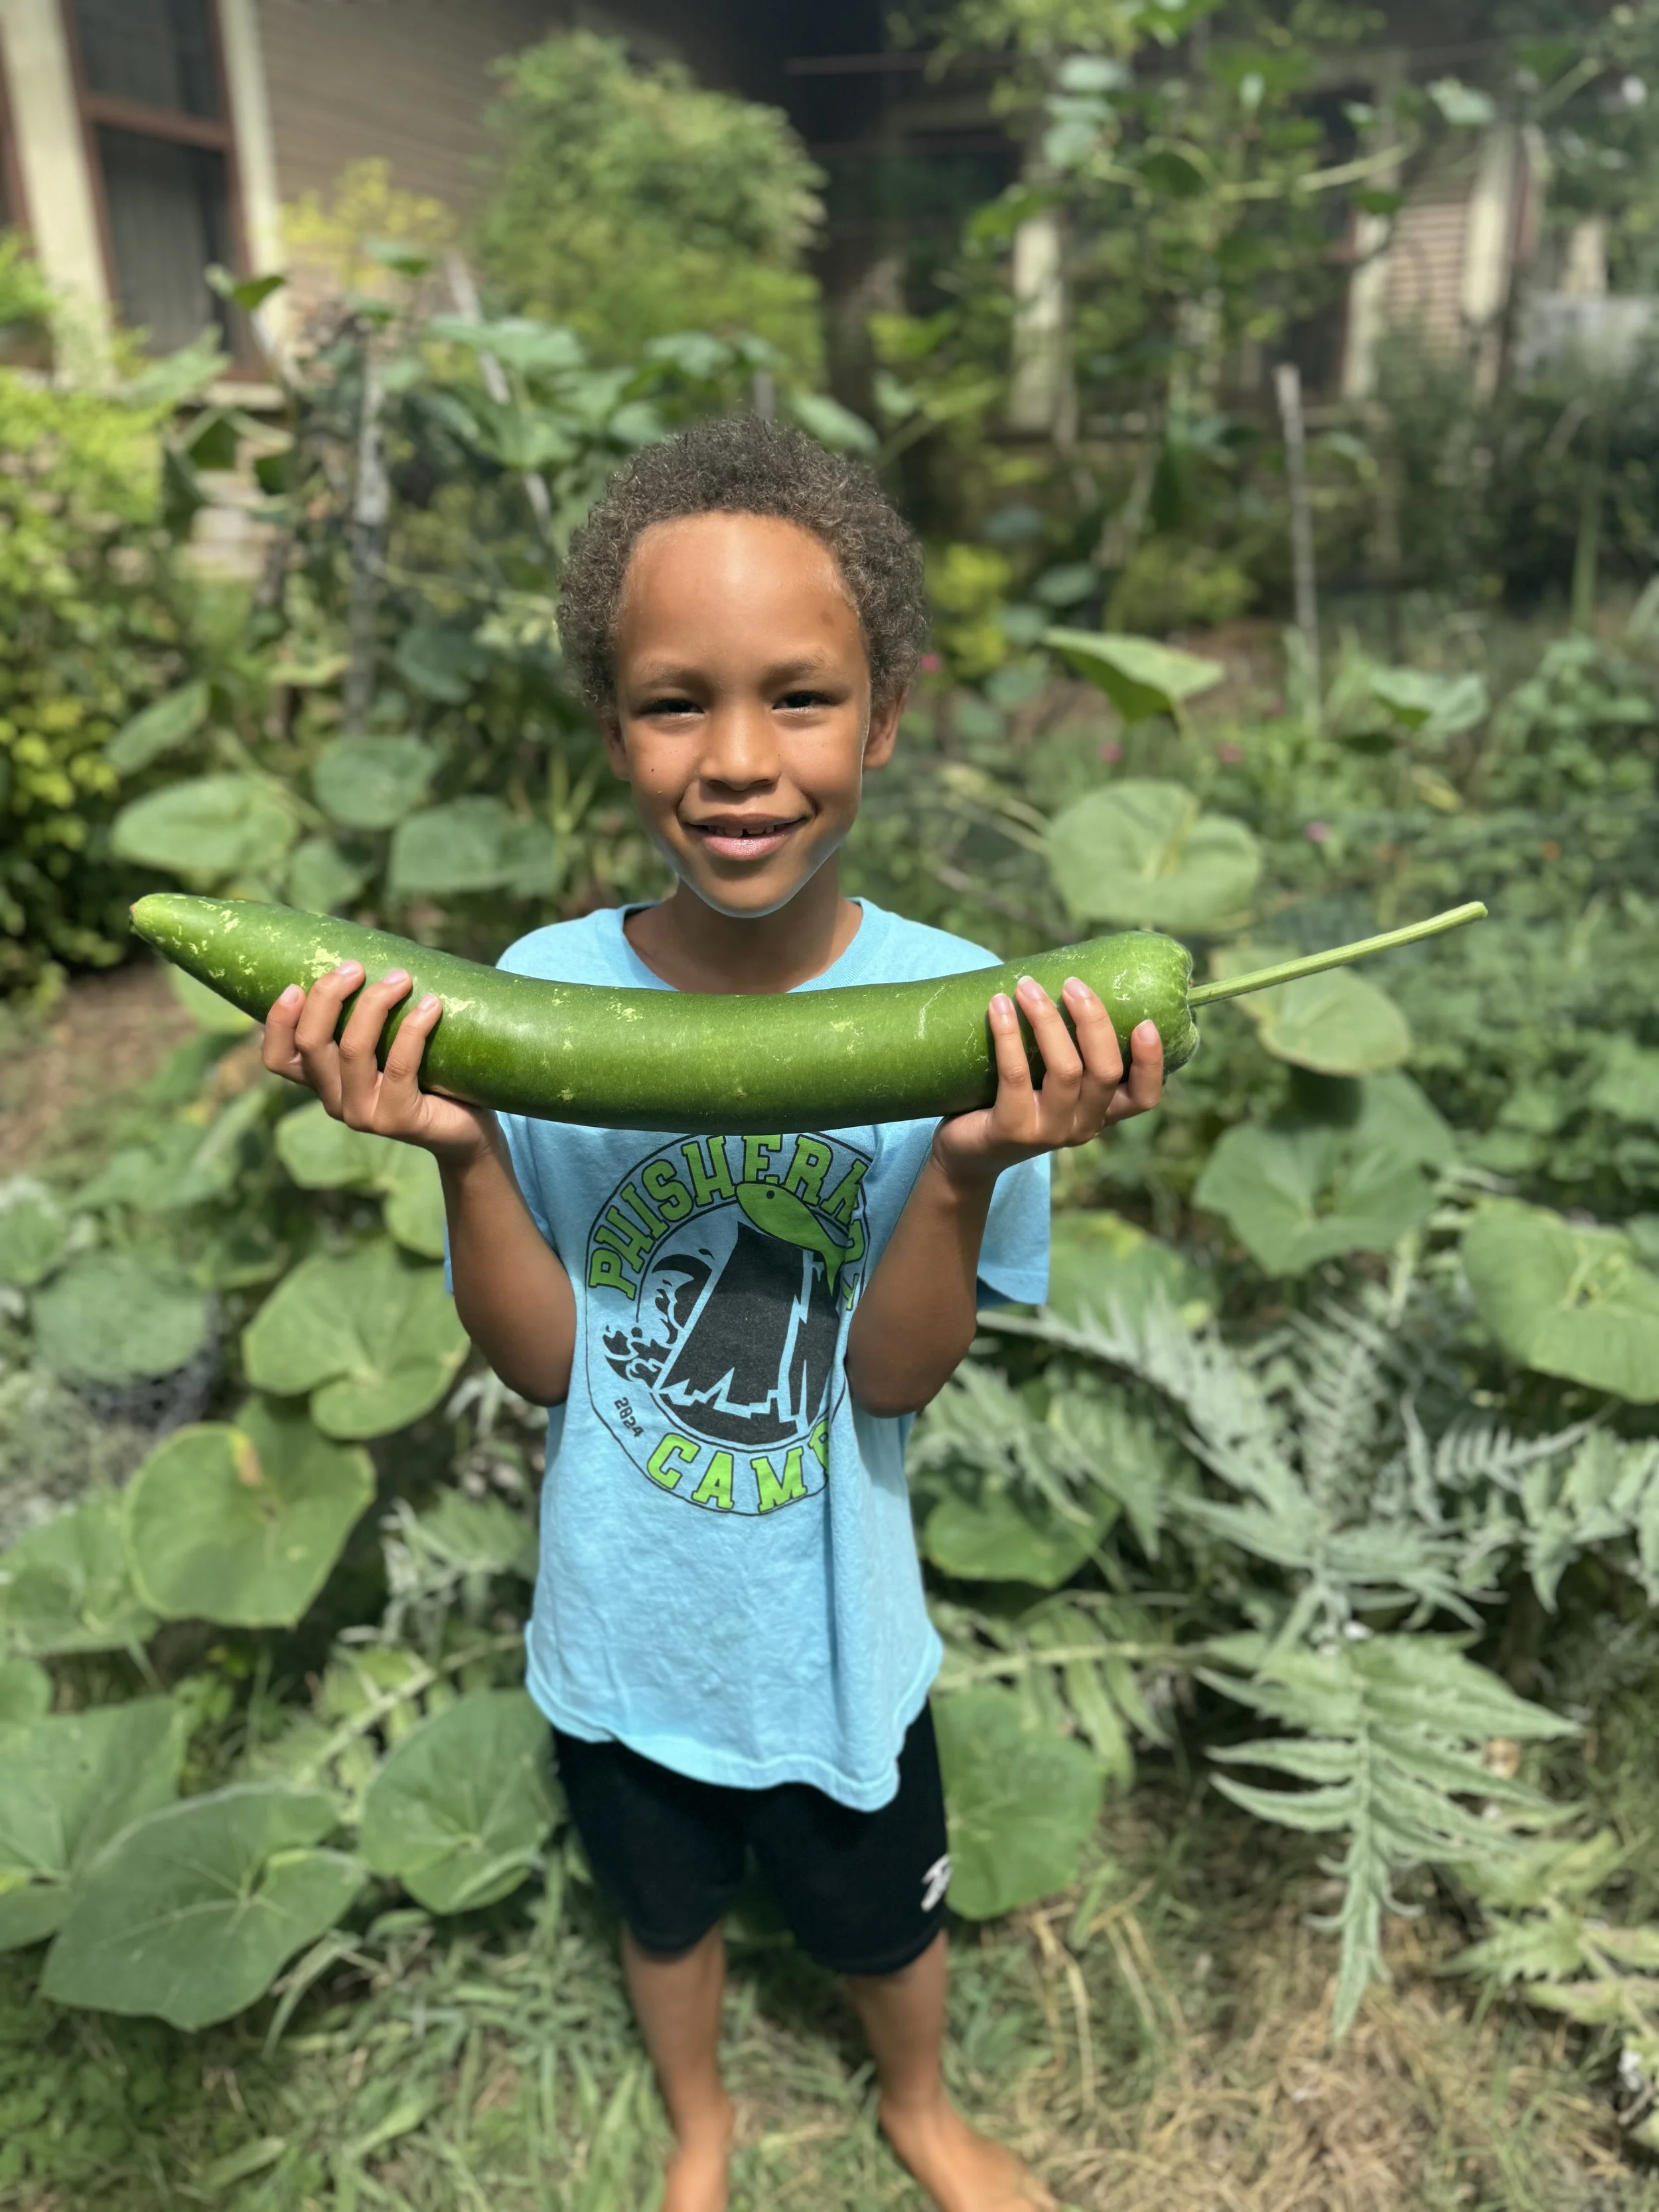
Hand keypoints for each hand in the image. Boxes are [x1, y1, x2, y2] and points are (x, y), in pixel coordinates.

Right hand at [261, 961, 493, 1160]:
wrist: (468, 1128)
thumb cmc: (428, 1075)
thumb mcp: (388, 1044)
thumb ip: (368, 1018)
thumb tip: (365, 955)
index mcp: (324, 1081)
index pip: (278, 1059)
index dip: (277, 1022)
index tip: (295, 986)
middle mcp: (335, 1101)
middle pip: (311, 1044)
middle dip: (328, 996)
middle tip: (355, 967)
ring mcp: (363, 1115)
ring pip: (352, 1050)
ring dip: (374, 1004)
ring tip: (402, 977)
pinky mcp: (397, 1120)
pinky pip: (399, 1066)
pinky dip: (414, 1028)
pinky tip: (431, 1005)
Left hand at [930, 974, 1163, 1186]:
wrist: (965, 1153)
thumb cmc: (1010, 1101)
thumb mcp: (1048, 1082)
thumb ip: (1067, 1049)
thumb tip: (1066, 978)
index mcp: (1100, 1113)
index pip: (1143, 1097)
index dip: (1151, 1063)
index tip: (1146, 1023)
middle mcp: (1082, 1127)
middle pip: (1105, 1072)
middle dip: (1093, 1020)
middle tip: (1072, 984)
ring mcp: (1049, 1133)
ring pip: (1065, 1070)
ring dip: (1047, 1020)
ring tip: (1026, 986)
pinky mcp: (1012, 1131)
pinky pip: (1016, 1075)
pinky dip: (1009, 1034)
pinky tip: (998, 1006)